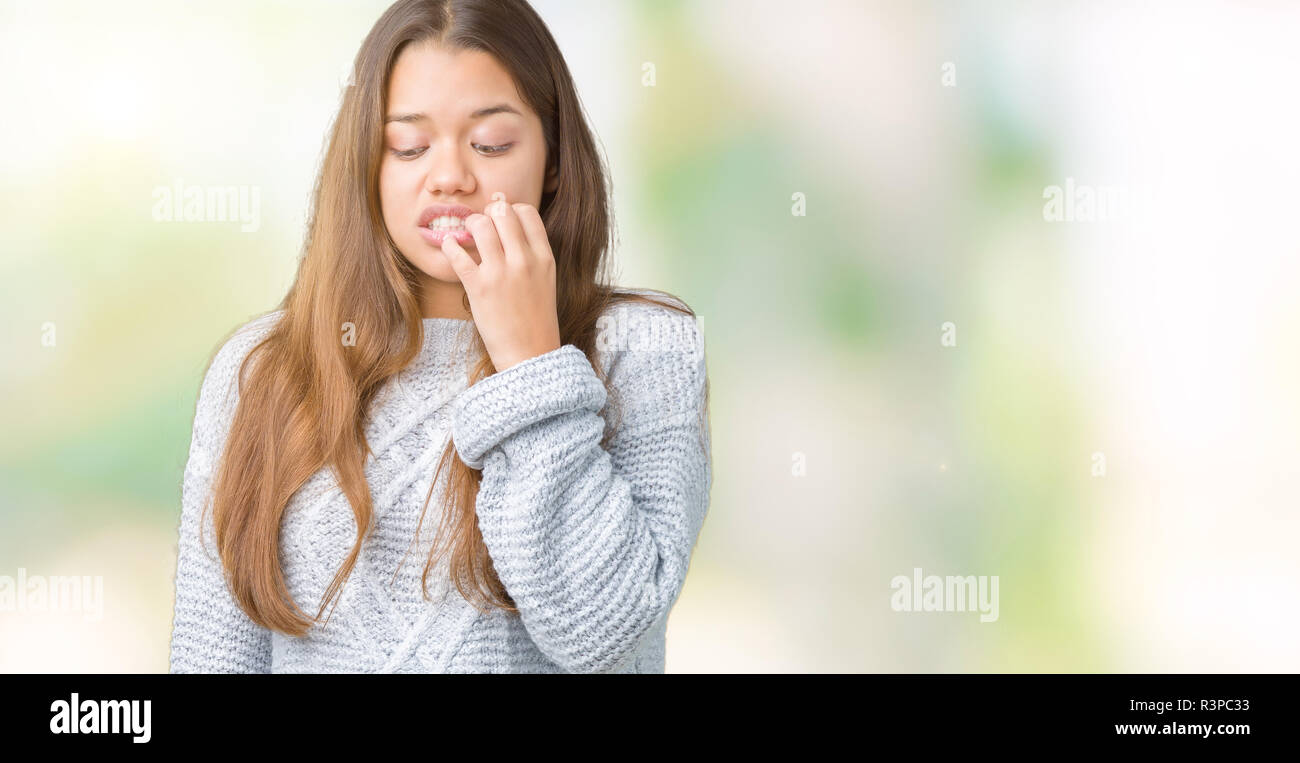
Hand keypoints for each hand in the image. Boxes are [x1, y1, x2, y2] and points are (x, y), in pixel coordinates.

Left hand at [440, 192, 561, 371]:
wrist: (530, 353)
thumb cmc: (536, 318)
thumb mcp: (545, 280)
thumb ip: (532, 254)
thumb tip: (512, 225)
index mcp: (544, 258)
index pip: (527, 212)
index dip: (511, 209)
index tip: (503, 219)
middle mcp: (524, 261)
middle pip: (503, 212)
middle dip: (489, 212)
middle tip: (483, 223)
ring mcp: (501, 273)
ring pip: (481, 225)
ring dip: (470, 224)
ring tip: (467, 234)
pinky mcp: (479, 287)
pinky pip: (458, 253)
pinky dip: (450, 244)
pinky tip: (449, 245)